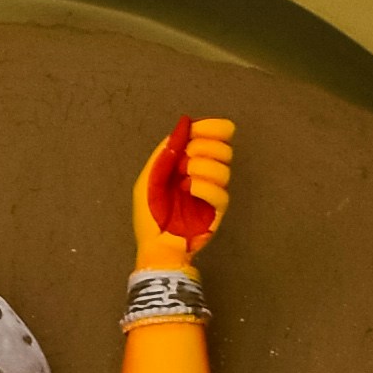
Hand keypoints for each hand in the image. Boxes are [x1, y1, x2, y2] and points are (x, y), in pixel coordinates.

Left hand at [132, 114, 232, 264]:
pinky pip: (221, 194)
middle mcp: (204, 174)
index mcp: (188, 162)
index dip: (212, 128)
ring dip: (202, 168)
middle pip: (224, 149)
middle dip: (205, 147)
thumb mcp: (148, 178)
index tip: (199, 128)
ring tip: (184, 179)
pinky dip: (205, 188)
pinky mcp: (217, 211)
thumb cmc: (149, 215)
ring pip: (224, 169)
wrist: (155, 246)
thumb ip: (164, 152)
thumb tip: (184, 125)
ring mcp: (212, 192)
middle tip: (186, 158)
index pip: (214, 137)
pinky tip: (190, 191)